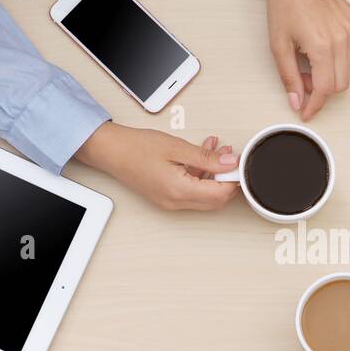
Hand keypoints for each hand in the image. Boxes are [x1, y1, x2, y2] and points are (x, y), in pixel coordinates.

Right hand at [75, 122, 238, 210]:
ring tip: (218, 151)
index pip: (220, 195)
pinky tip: (202, 155)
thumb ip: (207, 158)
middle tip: (231, 158)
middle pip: (215, 200)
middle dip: (227, 179)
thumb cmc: (136, 148)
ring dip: (214, 175)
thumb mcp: (177, 148)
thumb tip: (230, 163)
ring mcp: (170, 201)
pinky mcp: (167, 196)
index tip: (239, 163)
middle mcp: (175, 202)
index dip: (234, 180)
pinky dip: (200, 175)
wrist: (110, 151)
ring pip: (204, 195)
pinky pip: (191, 190)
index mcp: (179, 191)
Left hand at [261, 0, 349, 120]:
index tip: (306, 112)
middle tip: (302, 82)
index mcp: (322, 46)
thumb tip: (297, 102)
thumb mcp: (279, 46)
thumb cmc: (284, 4)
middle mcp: (342, 39)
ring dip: (330, 76)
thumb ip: (289, 78)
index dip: (315, 105)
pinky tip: (321, 50)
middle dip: (322, 91)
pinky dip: (338, 61)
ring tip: (310, 65)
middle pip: (341, 85)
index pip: (325, 90)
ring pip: (349, 71)